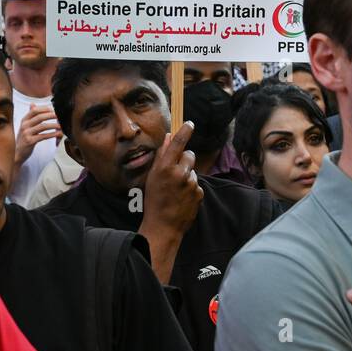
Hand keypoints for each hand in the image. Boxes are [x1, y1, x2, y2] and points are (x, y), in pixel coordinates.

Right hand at [14, 105, 61, 167]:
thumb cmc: (23, 138)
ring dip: (54, 125)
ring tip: (61, 126)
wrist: (17, 153)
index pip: (34, 110)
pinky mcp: (30, 141)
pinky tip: (58, 134)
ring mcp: (26, 133)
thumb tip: (33, 103)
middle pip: (40, 117)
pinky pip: (43, 136)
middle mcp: (24, 125)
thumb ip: (30, 116)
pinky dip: (52, 134)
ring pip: (43, 126)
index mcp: (24, 120)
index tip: (54, 110)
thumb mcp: (25, 126)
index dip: (45, 109)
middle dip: (51, 115)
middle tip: (60, 116)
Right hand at [139, 121, 203, 239]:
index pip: (178, 143)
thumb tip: (169, 137)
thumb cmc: (154, 201)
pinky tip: (182, 198)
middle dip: (185, 160)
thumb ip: (162, 156)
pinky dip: (191, 188)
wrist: (163, 226)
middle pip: (189, 155)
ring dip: (187, 176)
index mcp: (165, 168)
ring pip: (193, 171)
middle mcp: (180, 173)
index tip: (190, 123)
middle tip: (175, 172)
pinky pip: (196, 184)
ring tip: (176, 190)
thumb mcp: (152, 177)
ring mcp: (191, 184)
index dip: (185, 131)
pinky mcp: (199, 193)